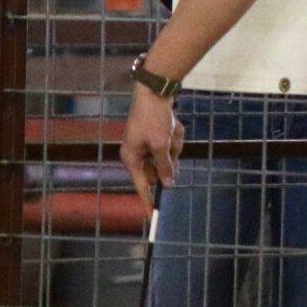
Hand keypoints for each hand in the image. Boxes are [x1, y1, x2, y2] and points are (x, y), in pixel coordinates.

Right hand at [119, 87, 184, 208]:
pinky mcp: (154, 136)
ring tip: (171, 127)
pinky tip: (173, 123)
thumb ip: (165, 167)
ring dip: (174, 143)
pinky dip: (174, 136)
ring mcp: (146, 145)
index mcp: (132, 158)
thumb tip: (168, 184)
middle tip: (170, 138)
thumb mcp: (161, 144)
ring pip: (168, 156)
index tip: (153, 217)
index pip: (142, 186)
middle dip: (170, 155)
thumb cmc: (153, 118)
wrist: (154, 90)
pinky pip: (170, 144)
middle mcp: (137, 154)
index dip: (149, 201)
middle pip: (160, 169)